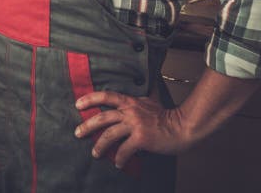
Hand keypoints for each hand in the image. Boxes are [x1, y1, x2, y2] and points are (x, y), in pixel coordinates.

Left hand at [74, 90, 190, 168]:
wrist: (182, 127)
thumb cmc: (167, 116)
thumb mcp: (149, 101)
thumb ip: (137, 99)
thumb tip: (131, 95)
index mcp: (130, 101)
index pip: (106, 96)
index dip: (90, 99)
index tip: (78, 104)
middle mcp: (130, 111)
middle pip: (102, 117)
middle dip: (87, 126)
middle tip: (78, 133)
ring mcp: (135, 124)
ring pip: (110, 135)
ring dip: (99, 146)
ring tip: (95, 153)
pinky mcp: (141, 138)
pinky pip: (124, 150)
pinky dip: (120, 158)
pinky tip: (118, 164)